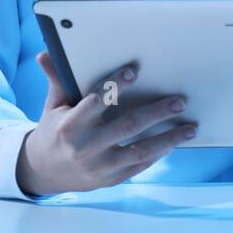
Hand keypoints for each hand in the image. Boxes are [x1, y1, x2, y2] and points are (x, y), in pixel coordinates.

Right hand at [15, 52, 197, 196]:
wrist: (42, 172)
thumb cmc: (53, 131)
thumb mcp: (53, 106)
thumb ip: (59, 81)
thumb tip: (47, 53)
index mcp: (70, 125)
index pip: (96, 101)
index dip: (115, 85)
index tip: (134, 70)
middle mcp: (85, 147)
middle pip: (127, 126)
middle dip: (157, 113)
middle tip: (180, 101)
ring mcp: (99, 166)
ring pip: (140, 151)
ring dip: (169, 139)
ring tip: (190, 128)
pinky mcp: (109, 180)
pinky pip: (139, 166)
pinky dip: (158, 155)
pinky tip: (174, 143)